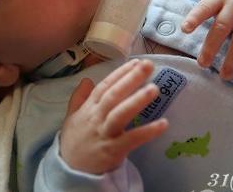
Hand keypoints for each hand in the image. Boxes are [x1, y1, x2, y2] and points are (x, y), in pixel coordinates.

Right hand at [59, 59, 167, 174]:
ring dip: (137, 100)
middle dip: (131, 79)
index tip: (135, 61)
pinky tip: (163, 123)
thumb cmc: (74, 142)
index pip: (105, 86)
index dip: (120, 73)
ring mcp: (105, 133)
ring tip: (154, 89)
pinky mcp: (113, 150)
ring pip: (120, 114)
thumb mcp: (71, 116)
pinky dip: (147, 131)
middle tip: (148, 66)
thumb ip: (79, 97)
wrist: (69, 170)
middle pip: (114, 95)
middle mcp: (96, 118)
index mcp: (89, 108)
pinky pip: (132, 139)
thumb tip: (87, 79)